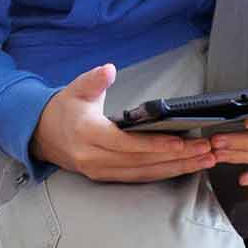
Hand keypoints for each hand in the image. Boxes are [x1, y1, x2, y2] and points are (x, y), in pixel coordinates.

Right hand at [30, 63, 214, 182]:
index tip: (181, 142)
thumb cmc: (64, 110)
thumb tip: (108, 69)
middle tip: (206, 152)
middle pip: (142, 162)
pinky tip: (183, 168)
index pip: (126, 144)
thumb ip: (94, 80)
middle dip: (177, 158)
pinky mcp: (105, 177)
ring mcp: (99, 171)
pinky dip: (163, 173)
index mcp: (87, 135)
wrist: (41, 134)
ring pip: (144, 174)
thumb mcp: (76, 89)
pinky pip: (139, 178)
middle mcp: (93, 158)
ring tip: (203, 161)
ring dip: (176, 169)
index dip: (155, 145)